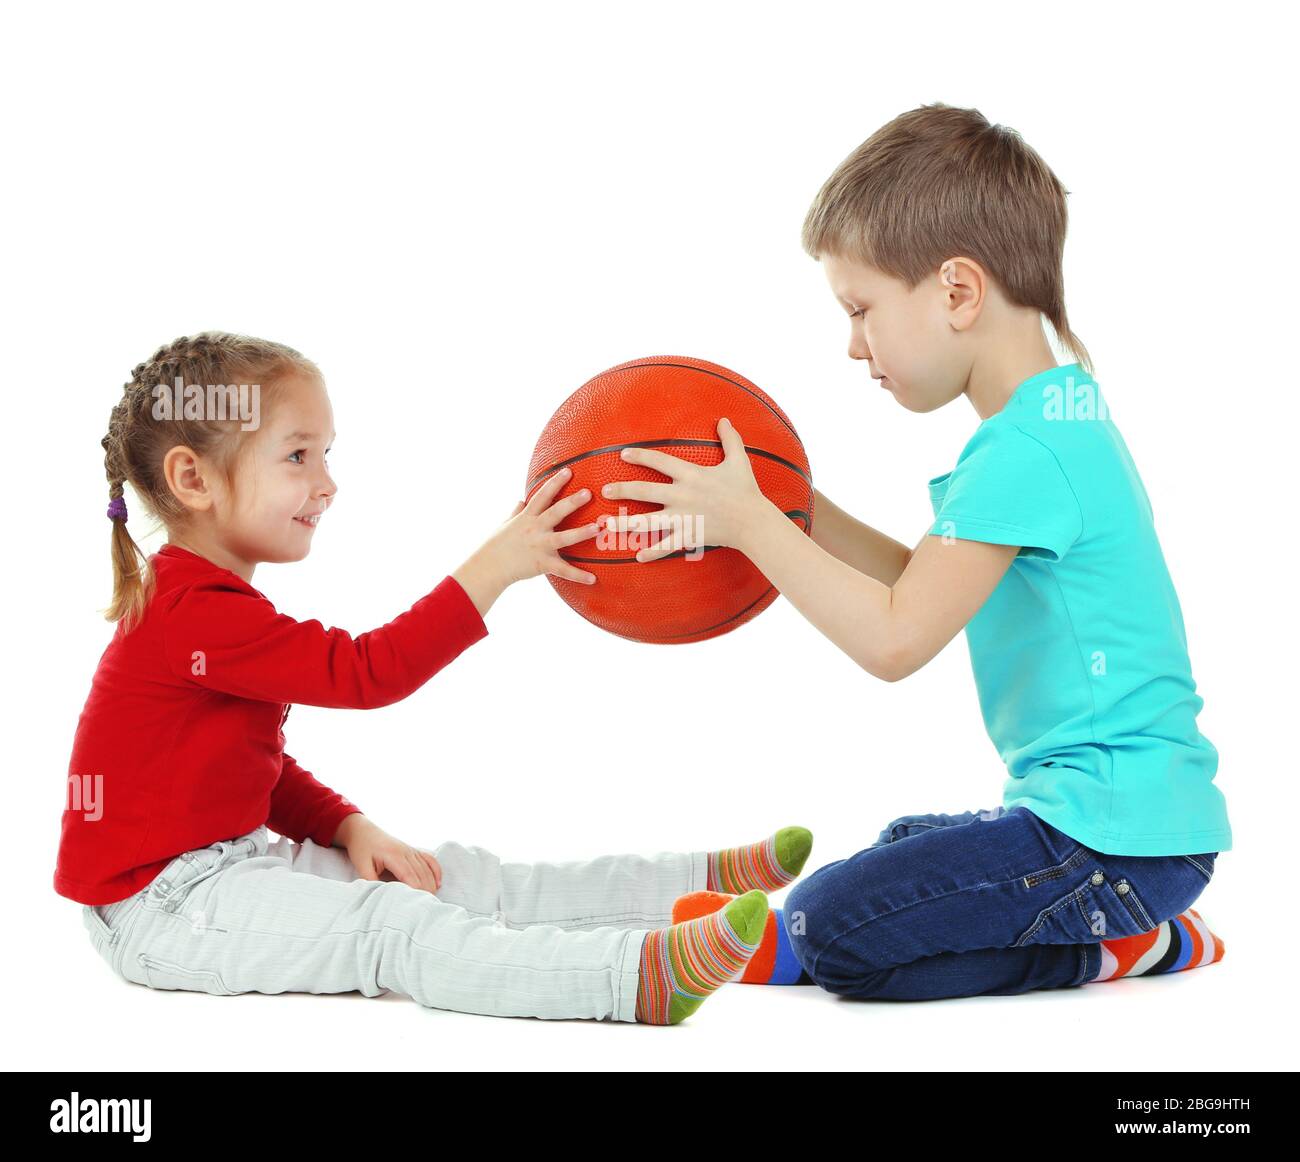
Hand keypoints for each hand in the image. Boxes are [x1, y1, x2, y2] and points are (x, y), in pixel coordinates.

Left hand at [336, 814, 442, 894]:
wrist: (363, 831)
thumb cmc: (361, 849)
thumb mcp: (361, 866)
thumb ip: (371, 880)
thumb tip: (382, 895)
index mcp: (393, 855)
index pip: (409, 875)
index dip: (415, 889)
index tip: (418, 903)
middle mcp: (406, 851)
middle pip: (421, 873)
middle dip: (426, 890)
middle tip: (427, 906)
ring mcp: (411, 850)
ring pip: (426, 868)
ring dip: (431, 884)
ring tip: (432, 899)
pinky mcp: (413, 850)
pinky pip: (429, 859)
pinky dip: (436, 871)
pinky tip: (438, 883)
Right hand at [453, 466, 601, 615]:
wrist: (489, 567)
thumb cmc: (497, 545)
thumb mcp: (506, 524)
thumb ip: (516, 512)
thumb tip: (520, 500)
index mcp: (527, 517)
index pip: (542, 495)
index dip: (555, 482)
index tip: (568, 470)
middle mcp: (535, 529)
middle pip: (555, 512)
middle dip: (572, 502)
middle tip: (588, 493)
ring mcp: (539, 546)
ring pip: (563, 538)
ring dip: (581, 533)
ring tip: (597, 528)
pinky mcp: (542, 564)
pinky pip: (562, 570)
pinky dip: (578, 575)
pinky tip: (593, 579)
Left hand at [597, 418, 771, 559]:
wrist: (754, 521)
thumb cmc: (746, 490)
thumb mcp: (739, 460)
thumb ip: (730, 439)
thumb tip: (725, 420)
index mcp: (691, 475)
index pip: (659, 461)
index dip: (640, 456)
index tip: (623, 455)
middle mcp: (682, 495)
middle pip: (644, 491)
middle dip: (622, 490)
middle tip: (603, 491)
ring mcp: (683, 517)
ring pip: (647, 522)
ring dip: (625, 523)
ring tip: (606, 524)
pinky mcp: (689, 535)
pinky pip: (666, 545)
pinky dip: (652, 552)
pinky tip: (637, 557)